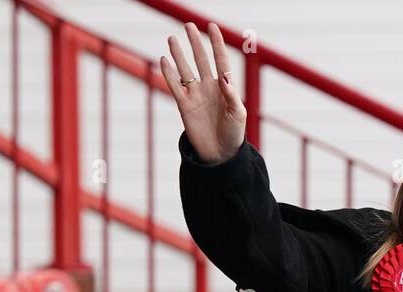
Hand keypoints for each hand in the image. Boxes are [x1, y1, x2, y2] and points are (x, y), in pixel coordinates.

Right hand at [159, 21, 245, 164]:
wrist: (220, 155)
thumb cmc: (234, 134)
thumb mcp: (238, 114)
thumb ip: (231, 94)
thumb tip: (224, 76)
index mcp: (225, 87)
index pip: (221, 59)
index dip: (216, 43)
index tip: (212, 27)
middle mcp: (209, 87)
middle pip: (201, 59)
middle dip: (195, 42)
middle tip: (188, 25)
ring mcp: (196, 95)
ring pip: (186, 70)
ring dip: (179, 54)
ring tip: (172, 39)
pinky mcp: (184, 106)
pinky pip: (175, 87)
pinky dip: (169, 74)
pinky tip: (164, 60)